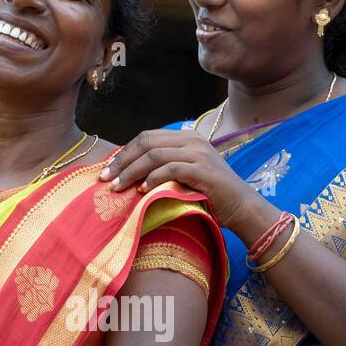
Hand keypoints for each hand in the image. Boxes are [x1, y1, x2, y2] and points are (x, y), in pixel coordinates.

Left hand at [97, 128, 253, 233]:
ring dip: (131, 172)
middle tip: (105, 179)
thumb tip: (127, 174)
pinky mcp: (204, 170)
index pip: (146, 137)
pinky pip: (170, 169)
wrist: (241, 207)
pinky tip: (141, 191)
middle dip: (122, 161)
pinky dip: (152, 179)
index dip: (123, 152)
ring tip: (117, 188)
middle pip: (146, 142)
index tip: (107, 170)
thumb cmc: (209, 196)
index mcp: (185, 137)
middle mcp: (192, 140)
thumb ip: (163, 168)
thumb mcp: (183, 176)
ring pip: (154, 155)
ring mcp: (199, 153)